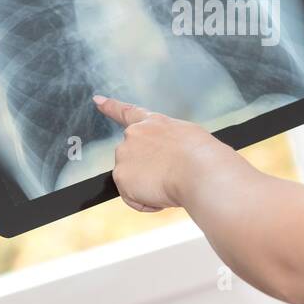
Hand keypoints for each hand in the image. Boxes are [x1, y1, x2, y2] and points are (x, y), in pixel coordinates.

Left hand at [93, 95, 249, 211]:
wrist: (201, 169)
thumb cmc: (205, 157)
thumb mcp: (189, 141)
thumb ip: (169, 147)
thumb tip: (169, 165)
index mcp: (154, 123)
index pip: (128, 112)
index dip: (111, 107)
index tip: (97, 100)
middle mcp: (134, 134)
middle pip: (133, 161)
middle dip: (148, 174)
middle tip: (172, 178)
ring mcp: (124, 154)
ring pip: (134, 182)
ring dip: (150, 189)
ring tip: (172, 185)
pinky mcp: (121, 175)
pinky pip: (134, 199)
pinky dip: (148, 203)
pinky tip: (163, 196)